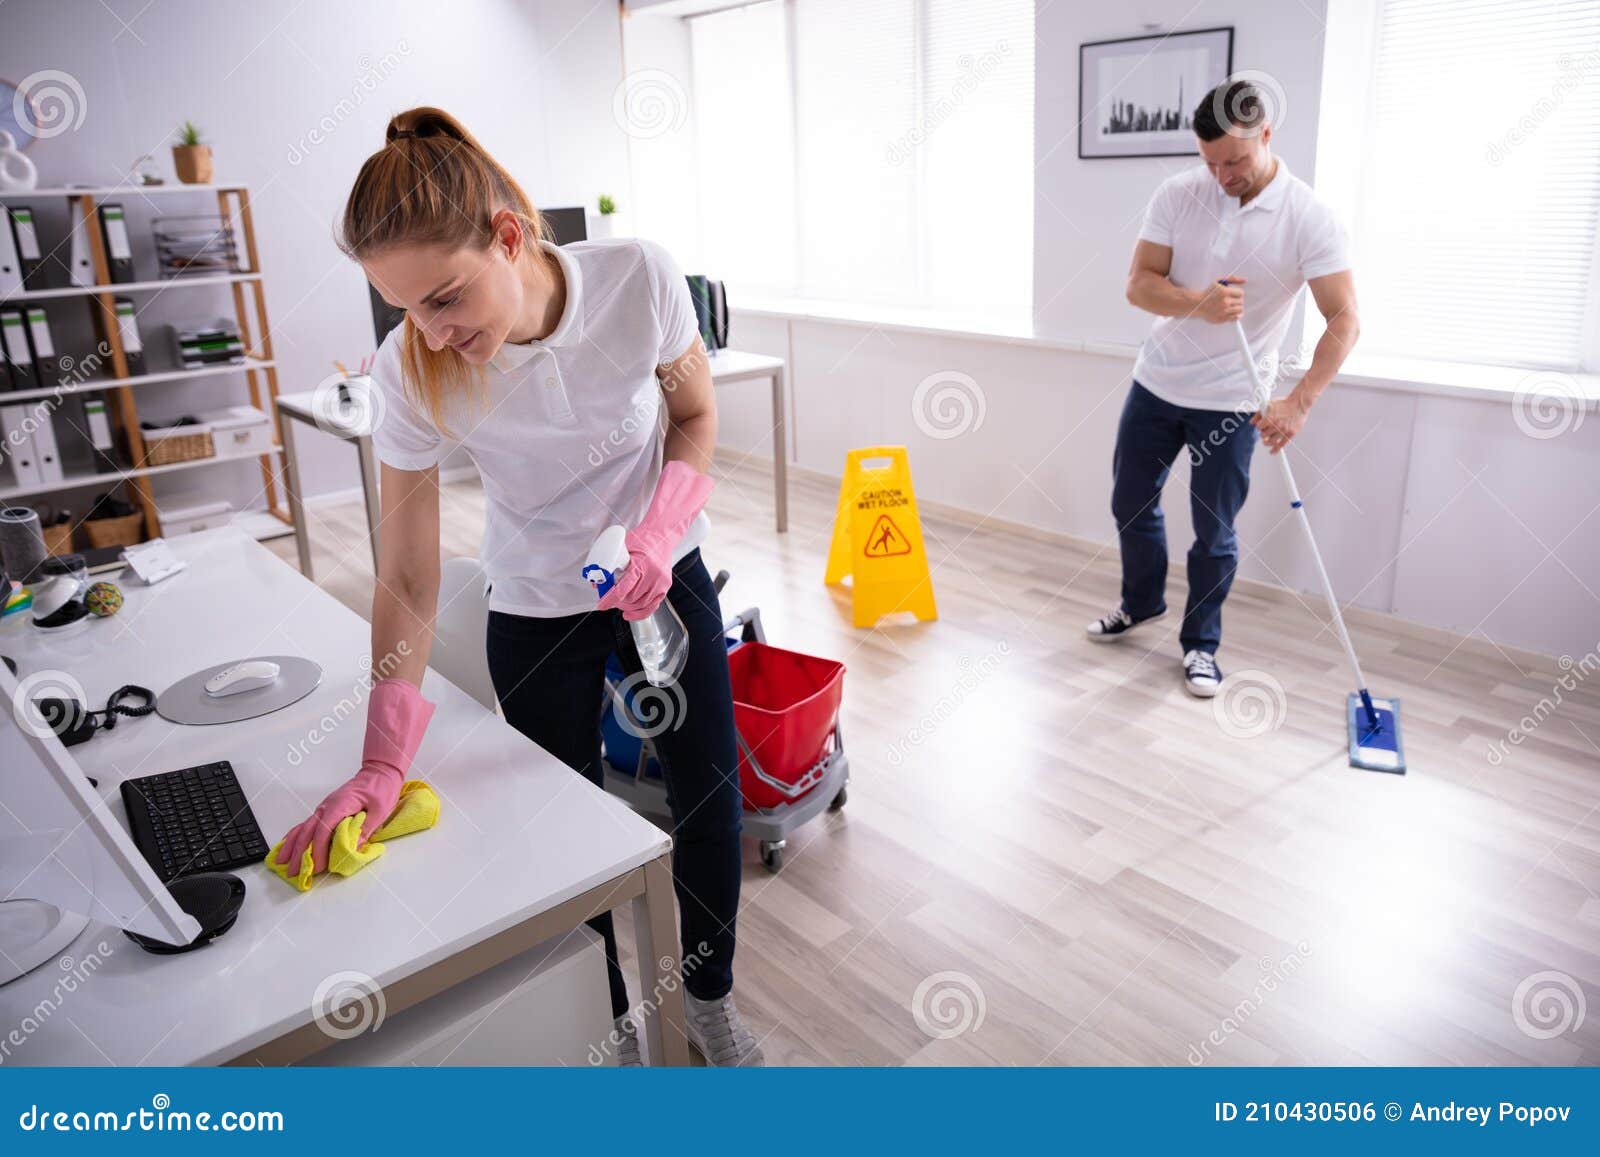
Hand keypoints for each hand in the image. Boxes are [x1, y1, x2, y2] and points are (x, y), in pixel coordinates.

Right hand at [273, 677, 433, 872]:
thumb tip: (352, 848)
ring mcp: (324, 807)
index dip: (318, 850)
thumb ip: (365, 829)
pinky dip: (295, 835)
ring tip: (281, 862)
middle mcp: (326, 806)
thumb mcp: (380, 810)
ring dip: (291, 845)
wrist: (379, 772)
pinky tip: (287, 845)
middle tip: (292, 872)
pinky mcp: (325, 810)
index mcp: (339, 805)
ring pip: (303, 827)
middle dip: (298, 853)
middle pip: (307, 831)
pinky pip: (306, 824)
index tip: (317, 866)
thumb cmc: (381, 789)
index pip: (323, 831)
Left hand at [595, 461, 714, 621]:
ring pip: (640, 604)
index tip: (601, 605)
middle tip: (608, 599)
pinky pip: (652, 606)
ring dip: (626, 606)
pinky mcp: (665, 587)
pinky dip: (640, 613)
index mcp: (641, 564)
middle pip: (630, 598)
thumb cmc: (641, 540)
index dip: (610, 599)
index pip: (623, 588)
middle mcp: (653, 575)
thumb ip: (609, 563)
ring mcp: (660, 583)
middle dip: (617, 602)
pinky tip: (629, 615)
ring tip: (618, 603)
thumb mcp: (622, 546)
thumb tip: (595, 582)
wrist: (662, 536)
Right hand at [1194, 277, 1245, 323]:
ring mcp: (1223, 311)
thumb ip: (1233, 279)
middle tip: (1231, 300)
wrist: (1197, 304)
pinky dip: (1236, 315)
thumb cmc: (1208, 292)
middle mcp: (1225, 302)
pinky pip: (1235, 318)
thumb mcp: (1219, 281)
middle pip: (1241, 302)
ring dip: (1237, 307)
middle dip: (1237, 300)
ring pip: (1240, 310)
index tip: (1233, 294)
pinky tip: (1231, 312)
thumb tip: (1245, 281)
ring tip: (1231, 305)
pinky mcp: (1222, 319)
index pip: (1241, 293)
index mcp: (1224, 292)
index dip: (1238, 293)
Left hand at [1252, 393, 1311, 453]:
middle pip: (1264, 435)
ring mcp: (1284, 430)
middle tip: (1265, 432)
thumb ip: (1259, 414)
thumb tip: (1251, 422)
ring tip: (1266, 442)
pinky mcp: (1290, 433)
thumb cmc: (1284, 403)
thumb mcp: (1268, 404)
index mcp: (1269, 418)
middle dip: (1263, 433)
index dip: (1259, 426)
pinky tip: (1272, 451)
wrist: (1298, 403)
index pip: (1259, 427)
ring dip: (1267, 442)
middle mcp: (1276, 425)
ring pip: (1271, 441)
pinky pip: (1281, 444)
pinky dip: (1276, 449)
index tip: (1261, 426)